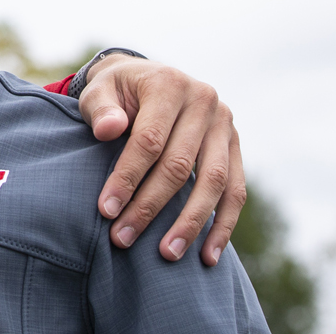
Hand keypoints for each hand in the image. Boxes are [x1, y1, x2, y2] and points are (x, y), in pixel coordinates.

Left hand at [77, 53, 244, 265]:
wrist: (147, 80)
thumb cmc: (117, 92)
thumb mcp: (99, 90)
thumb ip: (100, 109)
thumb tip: (108, 130)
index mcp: (169, 85)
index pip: (149, 140)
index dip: (127, 177)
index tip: (106, 210)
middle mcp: (204, 101)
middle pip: (178, 165)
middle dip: (149, 207)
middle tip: (122, 239)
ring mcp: (224, 124)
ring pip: (214, 182)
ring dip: (190, 223)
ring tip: (167, 254)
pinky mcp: (235, 146)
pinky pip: (236, 191)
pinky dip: (223, 225)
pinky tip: (207, 255)